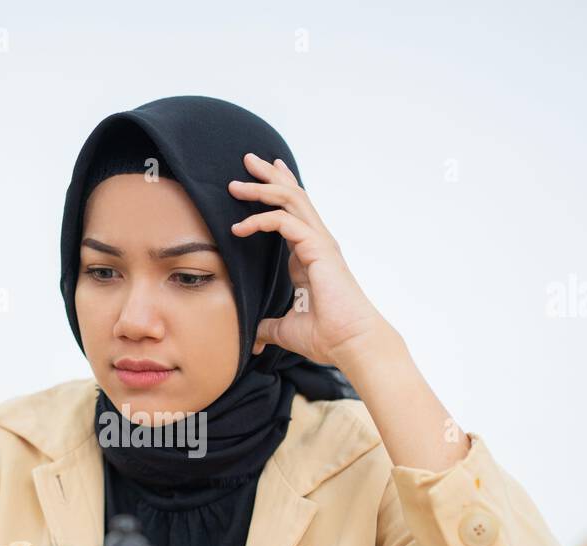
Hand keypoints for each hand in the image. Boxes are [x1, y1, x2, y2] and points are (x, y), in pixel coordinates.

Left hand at [229, 152, 385, 368]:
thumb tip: (255, 337)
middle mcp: (316, 242)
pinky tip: (240, 227)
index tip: (259, 178)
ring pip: (290, 200)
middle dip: (269, 176)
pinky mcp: (318, 248)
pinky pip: (285, 222)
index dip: (278, 190)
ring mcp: (319, 242)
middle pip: (292, 196)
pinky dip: (261, 219)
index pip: (292, 212)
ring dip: (262, 187)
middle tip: (246, 160)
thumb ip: (269, 326)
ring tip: (236, 183)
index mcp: (310, 254)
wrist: (351, 344)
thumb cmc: (327, 337)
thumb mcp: (287, 329)